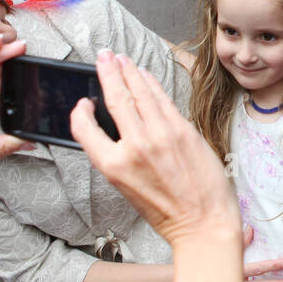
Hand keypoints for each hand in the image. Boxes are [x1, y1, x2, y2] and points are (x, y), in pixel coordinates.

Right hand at [72, 52, 240, 250]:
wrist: (203, 225)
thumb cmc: (168, 213)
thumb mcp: (129, 189)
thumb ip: (120, 158)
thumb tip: (117, 127)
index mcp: (113, 167)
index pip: (83, 129)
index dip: (79, 112)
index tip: (83, 102)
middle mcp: (134, 148)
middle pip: (115, 99)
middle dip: (108, 72)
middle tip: (103, 56)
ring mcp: (160, 136)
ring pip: (140, 93)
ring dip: (129, 71)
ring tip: (122, 59)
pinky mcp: (184, 131)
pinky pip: (162, 99)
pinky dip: (151, 84)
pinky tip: (145, 76)